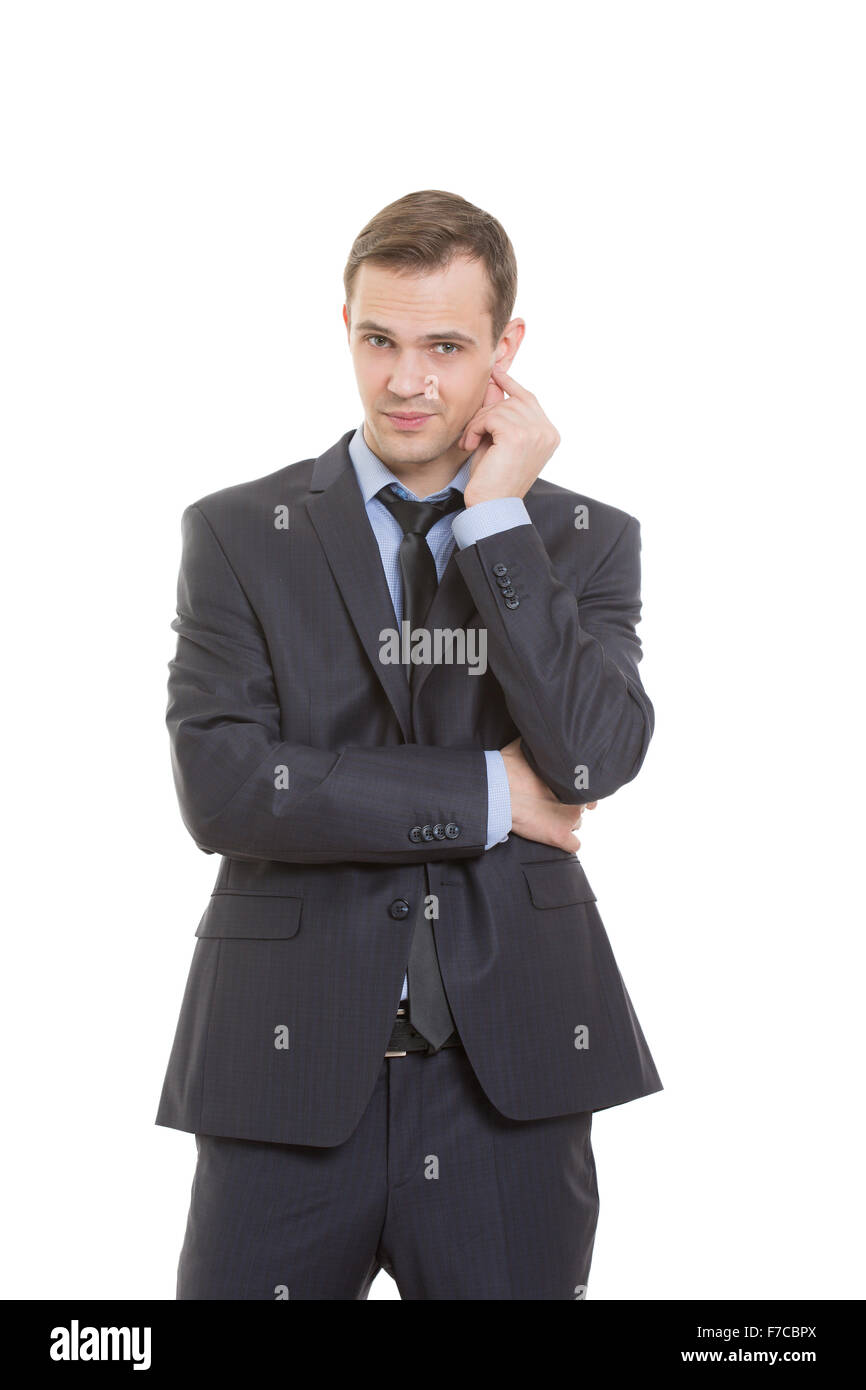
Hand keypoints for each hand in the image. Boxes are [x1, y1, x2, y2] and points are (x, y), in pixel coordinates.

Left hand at [459, 363, 560, 507]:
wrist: (492, 507)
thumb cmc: (493, 480)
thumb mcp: (496, 440)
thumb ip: (498, 412)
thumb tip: (493, 382)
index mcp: (548, 434)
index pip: (529, 399)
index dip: (511, 384)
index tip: (496, 373)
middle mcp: (547, 431)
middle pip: (511, 401)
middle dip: (486, 413)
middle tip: (472, 435)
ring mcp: (536, 431)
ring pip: (499, 408)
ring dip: (478, 423)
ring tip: (471, 443)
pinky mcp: (519, 435)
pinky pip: (490, 416)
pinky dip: (475, 428)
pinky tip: (470, 445)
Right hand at [500, 736, 596, 853]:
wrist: (498, 792)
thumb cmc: (509, 767)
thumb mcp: (527, 746)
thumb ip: (541, 744)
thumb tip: (543, 729)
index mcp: (572, 778)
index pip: (588, 787)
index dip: (580, 790)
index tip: (569, 791)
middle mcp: (576, 798)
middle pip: (581, 805)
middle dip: (570, 805)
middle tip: (554, 804)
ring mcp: (570, 819)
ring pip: (576, 823)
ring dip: (566, 821)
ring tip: (547, 818)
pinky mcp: (559, 836)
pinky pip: (573, 845)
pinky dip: (566, 841)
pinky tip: (554, 836)